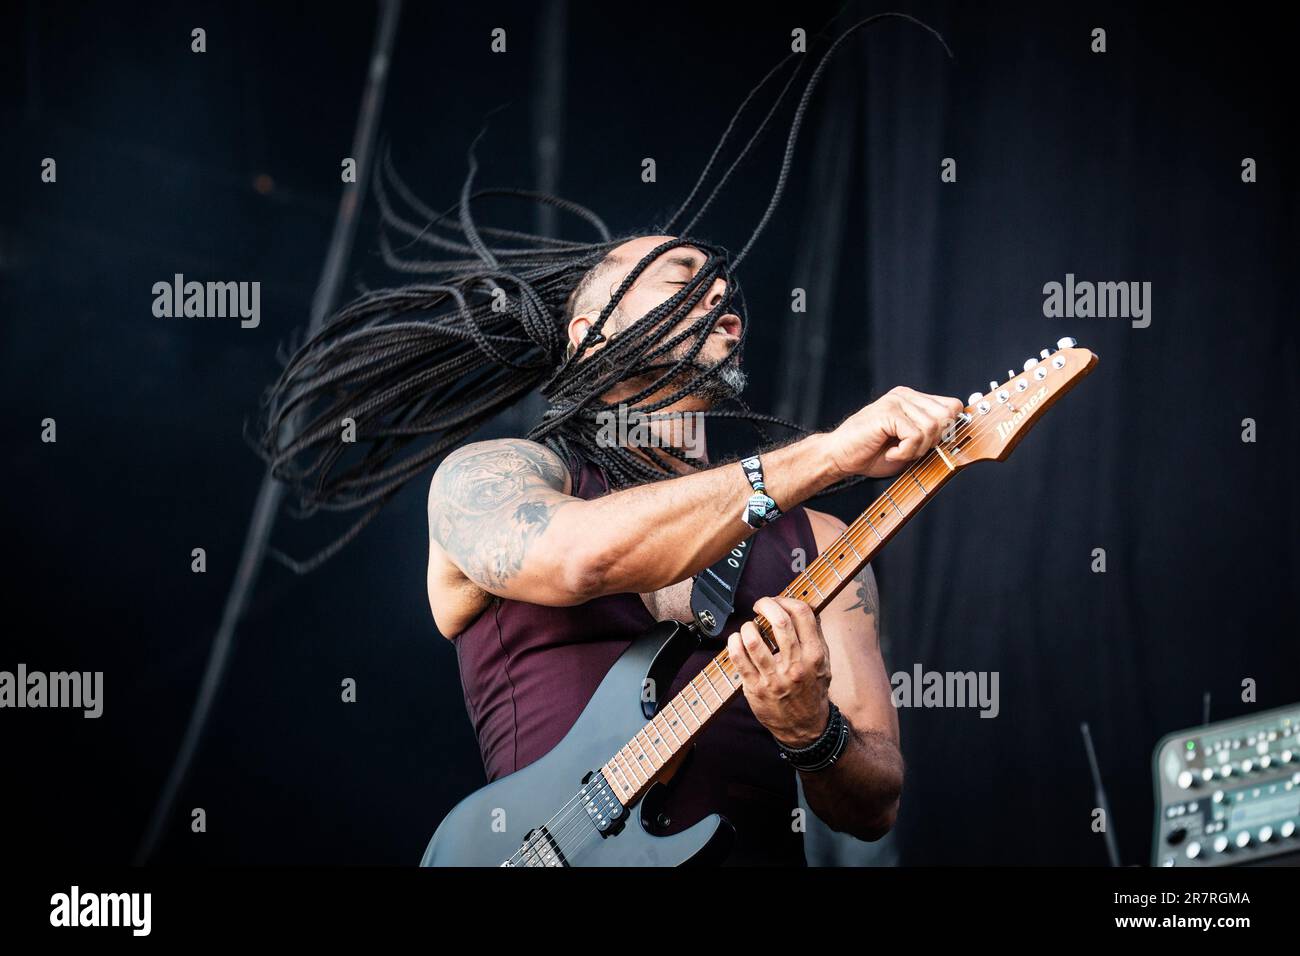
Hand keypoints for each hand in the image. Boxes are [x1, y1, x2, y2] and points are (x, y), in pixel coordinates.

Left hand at [727, 596, 832, 747]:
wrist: (804, 728)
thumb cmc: (812, 691)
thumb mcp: (824, 665)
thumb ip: (816, 637)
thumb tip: (805, 609)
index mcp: (814, 655)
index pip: (802, 614)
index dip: (786, 600)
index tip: (777, 601)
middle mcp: (795, 665)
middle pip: (779, 622)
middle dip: (766, 605)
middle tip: (759, 606)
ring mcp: (773, 678)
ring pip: (754, 640)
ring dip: (748, 627)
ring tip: (749, 628)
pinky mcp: (755, 688)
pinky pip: (738, 658)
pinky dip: (734, 642)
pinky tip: (736, 640)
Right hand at [824, 386, 964, 477]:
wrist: (838, 457)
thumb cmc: (871, 454)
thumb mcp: (910, 446)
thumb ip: (932, 436)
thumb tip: (957, 434)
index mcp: (912, 399)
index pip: (953, 406)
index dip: (948, 430)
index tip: (929, 446)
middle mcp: (905, 395)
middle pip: (947, 416)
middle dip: (934, 441)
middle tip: (910, 450)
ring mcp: (895, 401)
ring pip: (932, 427)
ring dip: (917, 449)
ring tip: (897, 452)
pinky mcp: (887, 412)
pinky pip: (915, 435)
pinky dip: (906, 452)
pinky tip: (890, 452)